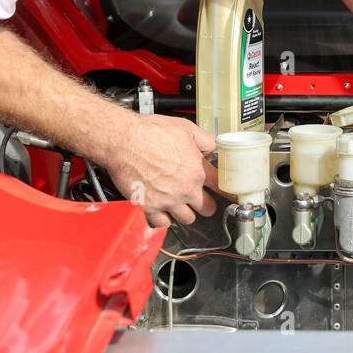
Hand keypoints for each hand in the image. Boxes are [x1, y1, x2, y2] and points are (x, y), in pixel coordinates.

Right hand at [103, 113, 221, 227]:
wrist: (124, 141)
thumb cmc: (150, 133)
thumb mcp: (185, 128)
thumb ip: (204, 140)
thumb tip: (212, 146)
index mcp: (197, 170)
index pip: (222, 188)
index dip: (227, 192)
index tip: (229, 196)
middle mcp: (185, 189)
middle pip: (207, 208)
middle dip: (205, 204)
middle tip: (200, 199)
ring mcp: (168, 201)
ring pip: (187, 219)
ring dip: (185, 212)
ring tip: (180, 203)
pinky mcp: (149, 208)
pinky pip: (163, 224)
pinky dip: (164, 219)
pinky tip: (163, 210)